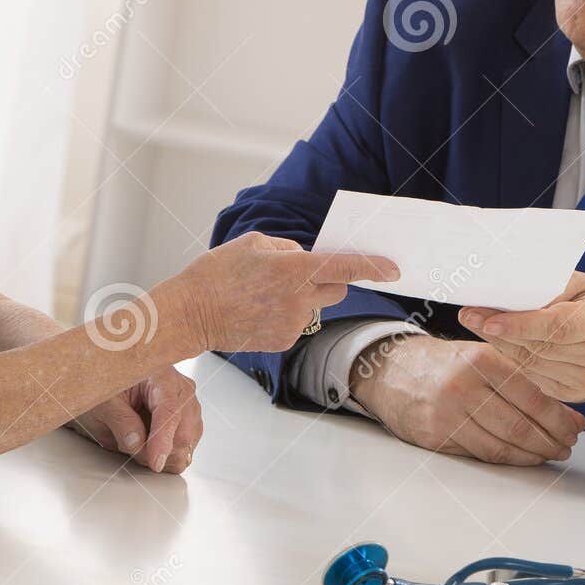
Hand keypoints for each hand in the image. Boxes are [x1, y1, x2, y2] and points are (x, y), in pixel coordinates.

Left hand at [68, 366, 202, 473]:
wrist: (109, 387)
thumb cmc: (107, 389)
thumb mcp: (103, 404)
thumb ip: (121, 422)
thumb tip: (137, 442)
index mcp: (160, 376)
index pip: (170, 411)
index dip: (164, 439)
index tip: (156, 462)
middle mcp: (180, 389)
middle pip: (184, 432)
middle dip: (161, 451)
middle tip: (132, 451)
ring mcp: (187, 406)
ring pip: (186, 444)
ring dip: (164, 455)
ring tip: (138, 446)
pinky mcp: (187, 422)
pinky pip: (185, 449)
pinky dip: (168, 456)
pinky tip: (151, 449)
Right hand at [161, 232, 398, 353]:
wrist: (190, 314)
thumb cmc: (216, 274)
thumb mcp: (251, 243)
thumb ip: (287, 248)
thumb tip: (304, 257)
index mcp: (294, 269)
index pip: (346, 266)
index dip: (374, 267)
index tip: (394, 268)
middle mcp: (299, 298)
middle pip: (337, 289)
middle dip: (328, 281)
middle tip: (300, 276)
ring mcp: (293, 323)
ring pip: (316, 308)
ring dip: (303, 299)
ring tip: (265, 296)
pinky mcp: (284, 341)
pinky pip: (298, 324)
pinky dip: (286, 317)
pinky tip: (259, 312)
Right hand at [349, 334, 584, 465]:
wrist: (390, 369)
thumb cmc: (444, 363)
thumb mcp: (481, 355)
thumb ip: (520, 380)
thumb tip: (564, 414)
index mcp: (480, 359)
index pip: (531, 397)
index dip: (558, 419)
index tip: (575, 427)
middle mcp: (462, 386)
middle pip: (519, 427)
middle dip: (550, 441)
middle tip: (567, 446)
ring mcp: (446, 415)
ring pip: (500, 447)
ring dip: (532, 456)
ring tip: (549, 454)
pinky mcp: (435, 437)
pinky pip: (479, 455)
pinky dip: (505, 459)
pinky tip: (519, 456)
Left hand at [458, 271, 584, 411]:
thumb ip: (553, 287)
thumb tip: (509, 289)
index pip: (558, 327)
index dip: (521, 326)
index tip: (489, 320)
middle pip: (539, 347)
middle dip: (500, 332)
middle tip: (469, 314)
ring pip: (532, 364)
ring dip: (502, 345)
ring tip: (479, 324)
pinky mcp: (576, 396)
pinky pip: (536, 377)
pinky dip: (515, 359)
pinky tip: (501, 343)